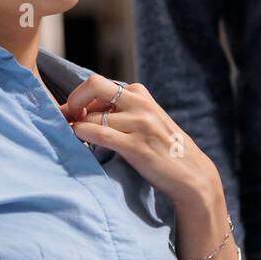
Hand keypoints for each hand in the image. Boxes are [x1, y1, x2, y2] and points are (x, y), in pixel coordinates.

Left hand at [62, 77, 220, 212]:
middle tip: (69, 120)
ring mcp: (139, 124)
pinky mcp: (136, 146)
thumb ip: (122, 109)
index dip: (79, 98)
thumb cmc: (163, 149)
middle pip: (94, 86)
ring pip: (93, 116)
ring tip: (77, 140)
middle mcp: (140, 104)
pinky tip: (82, 142)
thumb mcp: (146, 119)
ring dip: (78, 127)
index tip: (74, 114)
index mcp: (140, 95)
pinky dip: (84, 135)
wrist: (190, 175)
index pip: (98, 84)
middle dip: (74, 101)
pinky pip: (100, 134)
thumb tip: (84, 108)